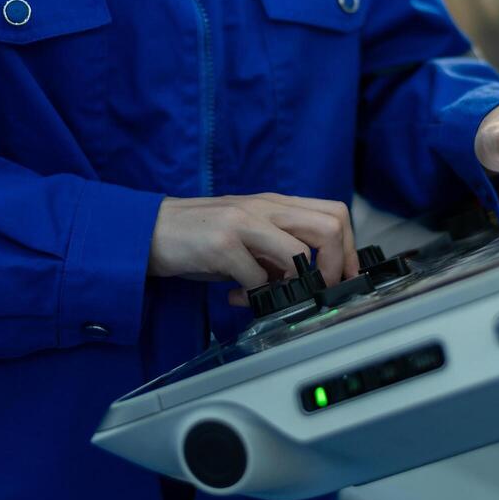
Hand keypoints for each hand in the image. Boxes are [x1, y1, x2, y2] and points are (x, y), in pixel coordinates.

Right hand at [148, 194, 358, 305]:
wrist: (148, 231)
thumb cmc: (199, 235)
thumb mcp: (247, 234)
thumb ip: (278, 249)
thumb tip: (307, 280)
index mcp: (275, 203)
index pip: (335, 213)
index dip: (349, 249)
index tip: (344, 276)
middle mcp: (264, 207)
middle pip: (330, 227)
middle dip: (336, 266)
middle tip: (319, 289)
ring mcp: (244, 223)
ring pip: (299, 252)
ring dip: (294, 284)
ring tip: (270, 293)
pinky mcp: (222, 245)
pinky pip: (257, 278)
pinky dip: (253, 296)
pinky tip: (236, 295)